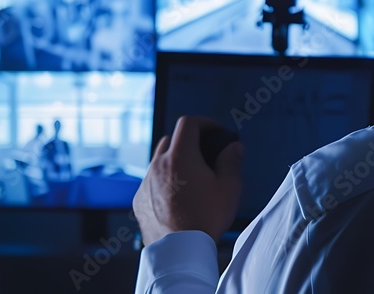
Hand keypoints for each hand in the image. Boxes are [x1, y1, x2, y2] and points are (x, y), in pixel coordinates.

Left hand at [133, 116, 243, 245]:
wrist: (179, 251)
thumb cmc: (206, 218)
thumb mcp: (229, 188)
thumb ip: (232, 161)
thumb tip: (234, 147)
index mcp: (181, 156)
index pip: (188, 123)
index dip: (204, 122)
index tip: (215, 132)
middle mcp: (158, 165)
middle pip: (170, 140)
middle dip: (187, 141)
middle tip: (204, 154)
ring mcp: (146, 183)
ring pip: (158, 161)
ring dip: (173, 162)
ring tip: (190, 177)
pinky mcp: (139, 200)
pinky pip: (150, 182)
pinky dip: (163, 181)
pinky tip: (176, 196)